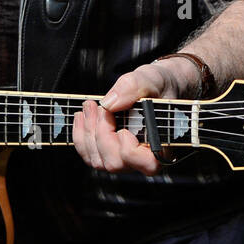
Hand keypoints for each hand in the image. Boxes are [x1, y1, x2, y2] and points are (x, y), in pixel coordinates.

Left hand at [72, 57, 200, 175]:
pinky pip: (89, 155)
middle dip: (101, 133)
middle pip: (115, 163)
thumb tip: (109, 104)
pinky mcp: (110, 154)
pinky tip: (82, 117)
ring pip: (98, 161)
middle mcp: (144, 159)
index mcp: (163, 147)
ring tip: (89, 107)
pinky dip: (80, 136)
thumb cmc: (159, 86)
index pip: (147, 164)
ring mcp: (125, 160)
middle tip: (98, 107)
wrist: (156, 88)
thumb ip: (133, 87)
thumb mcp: (151, 79)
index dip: (129, 149)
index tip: (123, 128)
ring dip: (87, 133)